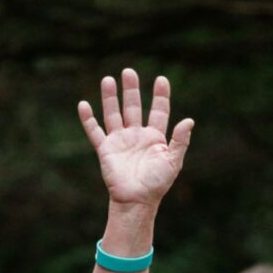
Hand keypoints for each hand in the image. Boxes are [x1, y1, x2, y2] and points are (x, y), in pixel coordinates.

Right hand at [76, 69, 193, 210]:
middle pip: (133, 107)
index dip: (160, 96)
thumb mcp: (173, 161)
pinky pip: (95, 131)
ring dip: (110, 97)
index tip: (161, 79)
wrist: (137, 201)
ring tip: (108, 80)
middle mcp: (136, 135)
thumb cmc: (157, 184)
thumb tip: (189, 121)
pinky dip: (88, 119)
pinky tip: (84, 104)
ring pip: (113, 113)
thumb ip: (180, 141)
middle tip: (128, 72)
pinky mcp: (105, 149)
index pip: (158, 111)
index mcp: (154, 137)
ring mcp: (120, 141)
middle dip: (131, 89)